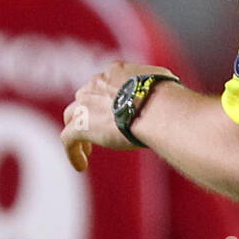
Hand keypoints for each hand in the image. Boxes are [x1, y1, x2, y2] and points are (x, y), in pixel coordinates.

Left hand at [60, 60, 175, 170]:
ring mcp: (85, 103)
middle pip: (84, 97)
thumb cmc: (165, 97)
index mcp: (115, 72)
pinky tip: (81, 166)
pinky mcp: (80, 125)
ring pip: (71, 116)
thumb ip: (157, 88)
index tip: (113, 112)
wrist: (154, 108)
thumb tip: (171, 98)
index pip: (103, 83)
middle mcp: (96, 83)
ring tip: (88, 151)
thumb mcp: (163, 83)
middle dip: (89, 112)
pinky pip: (68, 139)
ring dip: (78, 131)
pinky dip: (73, 152)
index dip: (106, 98)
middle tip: (100, 130)